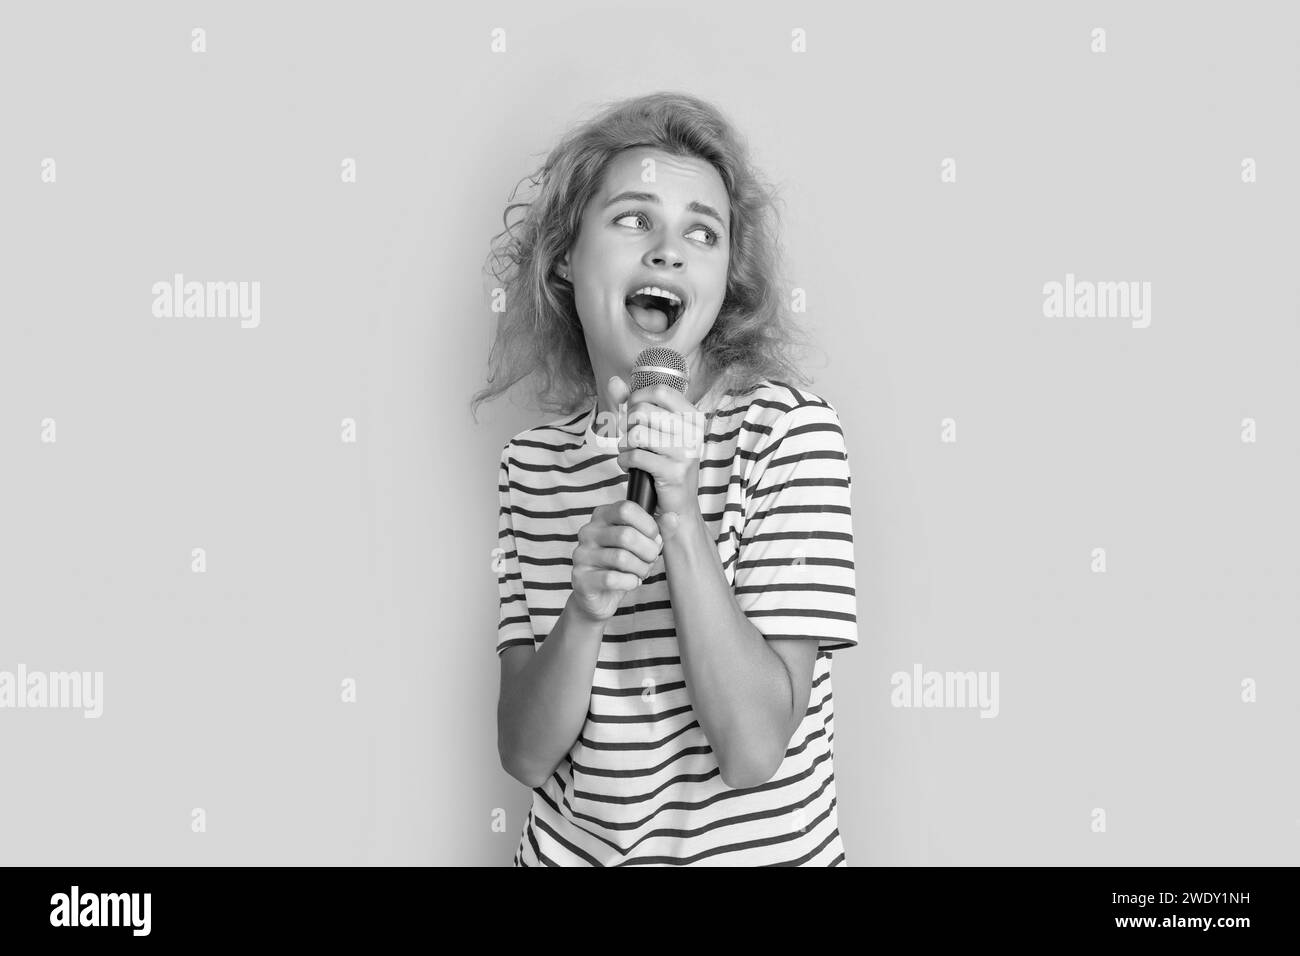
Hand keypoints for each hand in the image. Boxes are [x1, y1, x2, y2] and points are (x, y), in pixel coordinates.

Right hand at [569, 499, 663, 624]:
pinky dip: (630, 582)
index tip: (655, 537)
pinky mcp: (581, 578)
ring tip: (642, 572)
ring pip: (621, 558)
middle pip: (626, 535)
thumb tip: (672, 518)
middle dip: (648, 551)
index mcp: (602, 516)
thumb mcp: (642, 544)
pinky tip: (632, 582)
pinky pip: (612, 578)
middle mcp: (588, 532)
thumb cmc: (622, 565)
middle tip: (651, 560)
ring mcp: (582, 555)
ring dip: (640, 568)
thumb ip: (658, 530)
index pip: (626, 508)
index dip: (647, 524)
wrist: (599, 597)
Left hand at [607, 375, 705, 520]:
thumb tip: (613, 381)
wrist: (677, 506)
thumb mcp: (651, 430)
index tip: (634, 415)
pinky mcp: (673, 472)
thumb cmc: (662, 463)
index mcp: (693, 416)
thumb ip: (631, 404)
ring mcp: (686, 452)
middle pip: (642, 411)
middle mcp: (694, 432)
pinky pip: (635, 456)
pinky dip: (624, 462)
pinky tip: (630, 468)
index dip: (637, 399)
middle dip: (627, 426)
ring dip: (624, 446)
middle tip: (632, 441)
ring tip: (630, 454)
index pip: (659, 391)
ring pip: (636, 434)